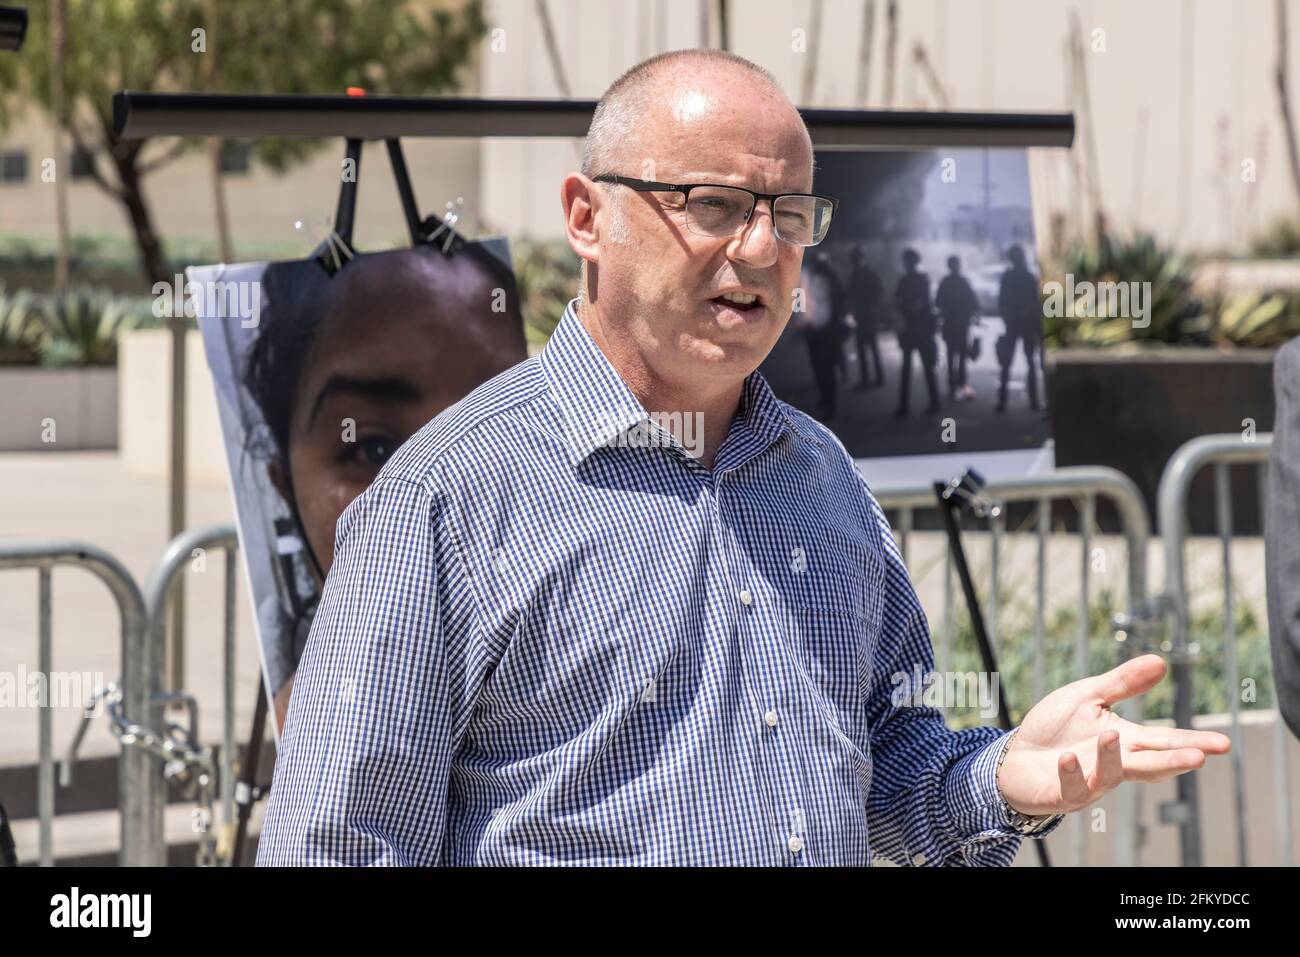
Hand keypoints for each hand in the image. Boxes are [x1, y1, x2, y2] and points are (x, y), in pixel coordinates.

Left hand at [996, 654, 1230, 816]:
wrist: (1015, 756)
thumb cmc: (1055, 728)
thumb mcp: (1088, 697)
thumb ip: (1122, 683)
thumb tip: (1161, 661)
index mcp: (1125, 741)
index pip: (1164, 741)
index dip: (1192, 742)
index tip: (1222, 744)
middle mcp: (1113, 764)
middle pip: (1149, 765)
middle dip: (1173, 761)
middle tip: (1199, 757)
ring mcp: (1089, 782)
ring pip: (1109, 775)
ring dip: (1112, 757)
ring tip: (1112, 735)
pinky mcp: (1062, 794)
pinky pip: (1072, 788)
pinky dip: (1073, 774)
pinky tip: (1070, 758)